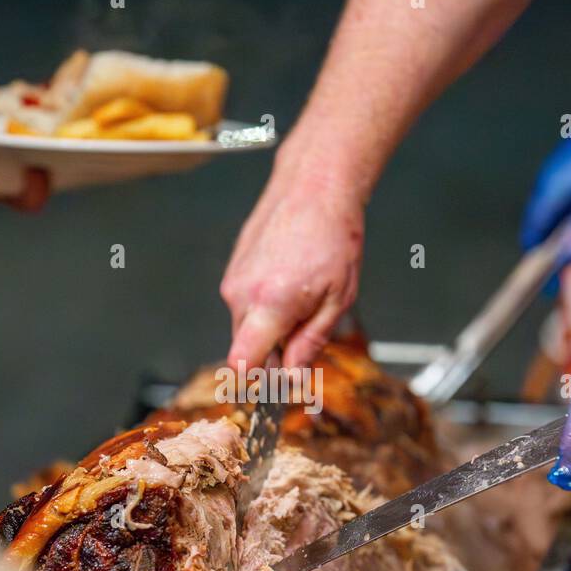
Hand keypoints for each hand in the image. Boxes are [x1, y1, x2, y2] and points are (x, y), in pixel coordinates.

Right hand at [220, 171, 362, 367]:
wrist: (314, 187)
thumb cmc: (333, 237)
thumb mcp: (337, 300)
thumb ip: (310, 342)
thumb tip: (292, 375)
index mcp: (270, 304)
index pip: (242, 363)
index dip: (259, 382)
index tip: (279, 383)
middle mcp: (242, 294)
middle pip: (247, 349)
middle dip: (274, 352)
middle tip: (308, 332)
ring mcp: (233, 280)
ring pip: (247, 326)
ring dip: (271, 326)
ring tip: (303, 298)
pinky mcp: (233, 269)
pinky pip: (245, 303)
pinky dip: (265, 305)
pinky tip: (290, 282)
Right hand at [520, 102, 570, 258]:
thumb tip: (570, 254)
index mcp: (549, 193)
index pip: (533, 232)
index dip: (538, 255)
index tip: (547, 273)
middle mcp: (546, 182)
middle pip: (543, 222)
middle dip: (561, 240)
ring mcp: (556, 171)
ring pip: (558, 208)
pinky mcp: (568, 163)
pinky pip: (567, 193)